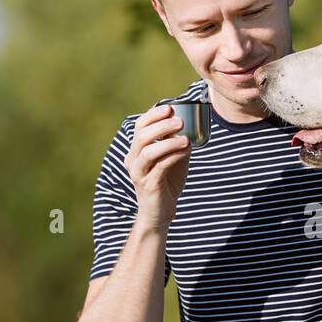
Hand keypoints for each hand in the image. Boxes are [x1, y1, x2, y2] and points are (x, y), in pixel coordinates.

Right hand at [126, 103, 191, 232]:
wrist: (159, 212)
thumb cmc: (166, 183)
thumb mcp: (172, 159)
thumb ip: (176, 144)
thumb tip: (189, 127)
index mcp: (136, 150)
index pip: (140, 126)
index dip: (153, 115)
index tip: (169, 108)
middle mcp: (133, 160)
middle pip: (142, 136)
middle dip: (161, 125)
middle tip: (179, 120)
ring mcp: (139, 173)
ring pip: (148, 152)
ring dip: (168, 142)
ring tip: (185, 138)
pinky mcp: (149, 185)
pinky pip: (160, 167)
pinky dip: (173, 157)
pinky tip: (185, 151)